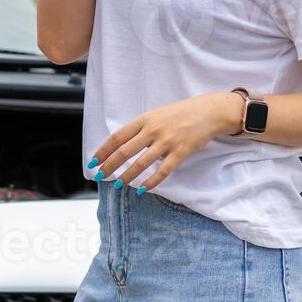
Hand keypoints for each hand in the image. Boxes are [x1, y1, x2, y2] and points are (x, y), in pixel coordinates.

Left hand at [88, 92, 241, 192]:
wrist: (208, 111)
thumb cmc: (180, 113)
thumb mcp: (157, 114)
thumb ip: (141, 128)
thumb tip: (123, 145)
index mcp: (145, 119)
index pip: (118, 137)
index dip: (103, 151)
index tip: (93, 161)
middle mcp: (153, 130)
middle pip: (125, 151)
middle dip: (110, 166)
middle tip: (100, 176)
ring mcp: (167, 141)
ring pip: (141, 163)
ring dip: (127, 176)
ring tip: (118, 184)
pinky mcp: (180, 152)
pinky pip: (162, 171)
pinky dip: (151, 182)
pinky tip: (142, 189)